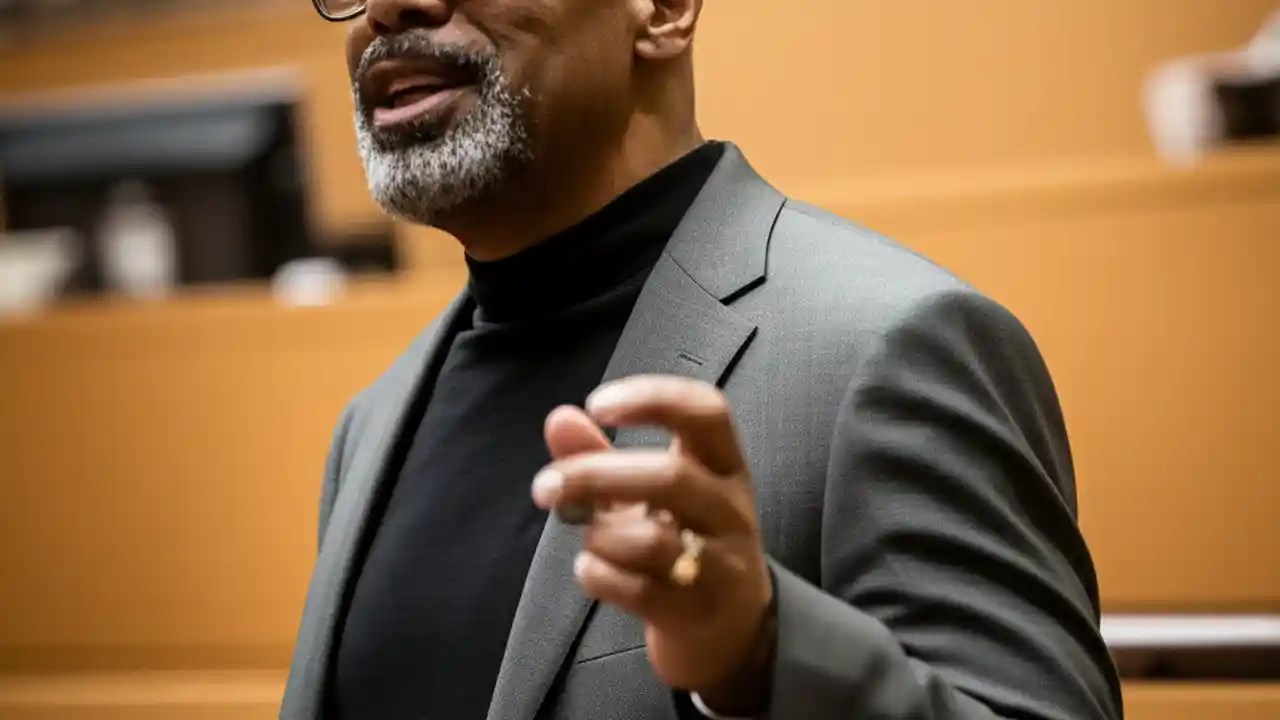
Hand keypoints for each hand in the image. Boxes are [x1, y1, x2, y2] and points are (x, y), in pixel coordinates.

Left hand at [531, 376, 774, 712]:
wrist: (732, 629)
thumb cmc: (685, 542)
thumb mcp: (652, 495)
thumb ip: (603, 455)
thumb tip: (558, 418)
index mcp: (723, 465)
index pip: (706, 412)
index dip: (653, 399)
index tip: (598, 404)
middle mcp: (730, 509)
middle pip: (670, 478)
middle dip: (595, 477)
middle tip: (545, 486)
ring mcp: (721, 564)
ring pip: (650, 541)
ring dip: (599, 537)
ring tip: (590, 540)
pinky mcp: (698, 611)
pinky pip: (637, 590)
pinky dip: (598, 576)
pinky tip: (594, 571)